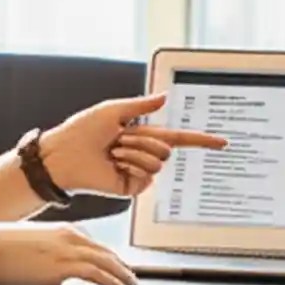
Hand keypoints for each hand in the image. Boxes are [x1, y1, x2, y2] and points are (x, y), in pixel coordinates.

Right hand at [0, 222, 136, 284]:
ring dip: (121, 273)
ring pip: (105, 261)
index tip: (119, 265)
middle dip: (121, 264)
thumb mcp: (33, 249)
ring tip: (130, 282)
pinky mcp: (60, 265)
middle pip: (106, 251)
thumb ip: (52, 259)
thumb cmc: (1, 250)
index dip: (111, 257)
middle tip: (131, 276)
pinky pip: (94, 273)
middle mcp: (70, 237)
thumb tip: (59, 277)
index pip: (96, 245)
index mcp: (65, 232)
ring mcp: (67, 250)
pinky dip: (109, 280)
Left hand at [39, 93, 226, 196]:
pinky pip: (147, 175)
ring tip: (113, 152)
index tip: (220, 142)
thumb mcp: (114, 109)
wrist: (63, 155)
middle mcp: (144, 154)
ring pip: (158, 161)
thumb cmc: (82, 130)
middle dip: (144, 139)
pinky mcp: (132, 187)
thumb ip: (141, 105)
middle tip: (120, 138)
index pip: (179, 138)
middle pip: (167, 147)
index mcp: (143, 135)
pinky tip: (114, 165)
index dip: (200, 140)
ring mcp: (139, 171)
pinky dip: (130, 165)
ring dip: (134, 152)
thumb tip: (163, 97)